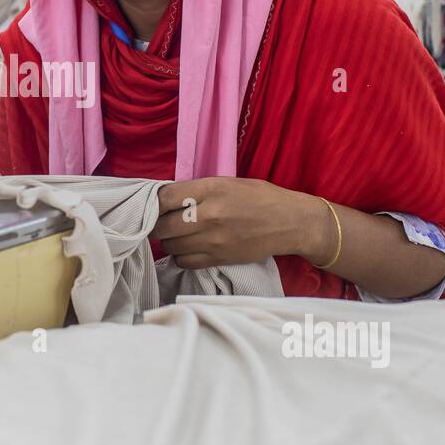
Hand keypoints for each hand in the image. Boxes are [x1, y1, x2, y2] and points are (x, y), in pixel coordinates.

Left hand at [150, 177, 325, 269]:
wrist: (290, 223)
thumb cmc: (260, 197)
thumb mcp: (227, 182)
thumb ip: (197, 190)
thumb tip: (166, 198)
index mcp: (211, 190)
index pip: (164, 198)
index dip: (153, 202)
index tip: (155, 204)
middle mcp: (209, 215)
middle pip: (162, 227)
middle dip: (156, 224)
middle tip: (161, 221)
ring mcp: (213, 240)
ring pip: (170, 246)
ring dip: (169, 241)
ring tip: (178, 234)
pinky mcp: (219, 259)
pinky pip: (184, 262)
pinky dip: (181, 256)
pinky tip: (189, 247)